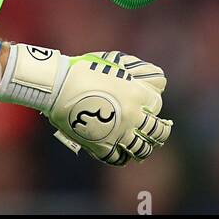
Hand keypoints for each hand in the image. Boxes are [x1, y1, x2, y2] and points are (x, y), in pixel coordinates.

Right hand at [0, 44, 171, 165]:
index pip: (157, 104)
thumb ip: (137, 69)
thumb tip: (156, 80)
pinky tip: (122, 152)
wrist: (58, 86)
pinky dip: (122, 156)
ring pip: (142, 149)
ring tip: (144, 146)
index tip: (150, 106)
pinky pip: (119, 158)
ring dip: (145, 147)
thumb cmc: (84, 70)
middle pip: (158, 131)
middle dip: (161, 131)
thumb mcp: (114, 61)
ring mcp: (118, 133)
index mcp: (136, 94)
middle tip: (160, 130)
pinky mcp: (102, 146)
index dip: (154, 104)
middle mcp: (132, 115)